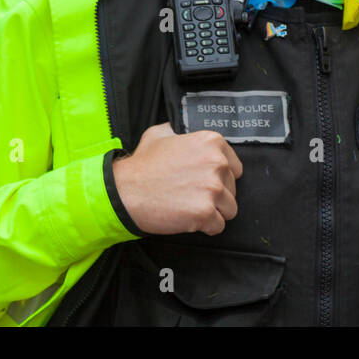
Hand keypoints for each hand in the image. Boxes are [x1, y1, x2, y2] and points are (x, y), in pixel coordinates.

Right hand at [111, 123, 242, 235]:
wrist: (124, 192)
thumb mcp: (159, 134)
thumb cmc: (141, 166)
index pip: (234, 167)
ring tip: (191, 208)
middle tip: (192, 195)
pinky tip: (188, 219)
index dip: (220, 177)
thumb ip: (178, 131)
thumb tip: (180, 131)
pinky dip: (205, 227)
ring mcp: (212, 188)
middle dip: (216, 196)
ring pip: (229, 209)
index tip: (205, 182)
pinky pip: (218, 226)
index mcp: (211, 142)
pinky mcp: (205, 211)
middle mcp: (217, 163)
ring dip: (213, 212)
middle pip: (232, 189)